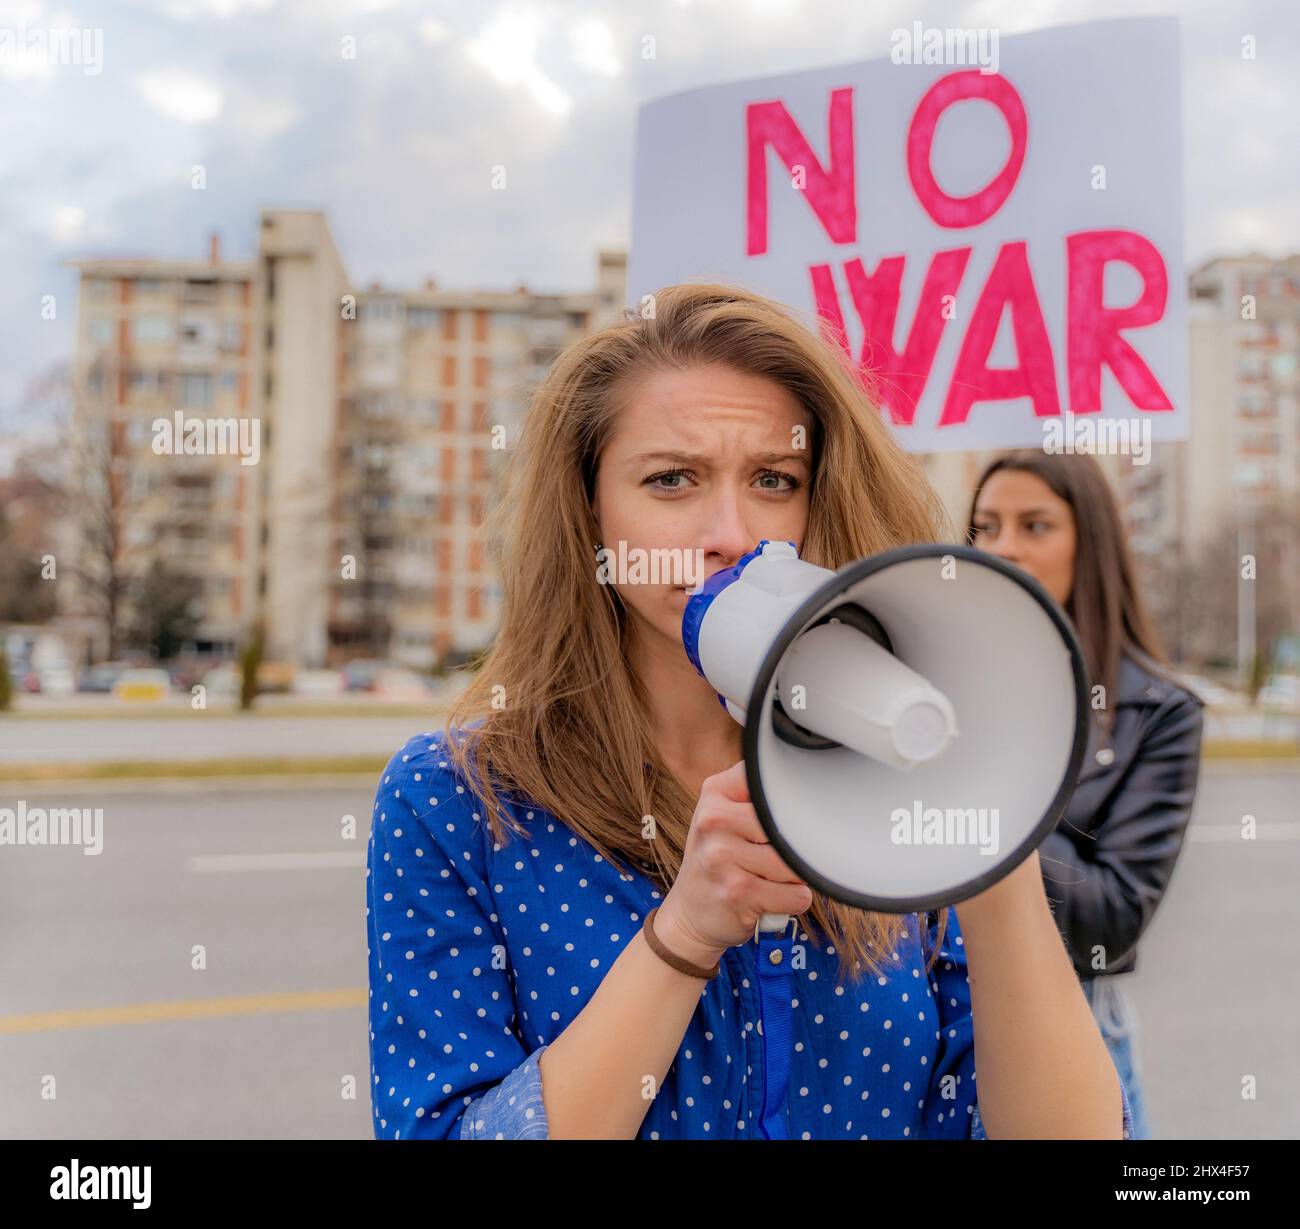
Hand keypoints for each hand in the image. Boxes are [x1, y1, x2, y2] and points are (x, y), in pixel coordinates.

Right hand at [653, 760, 813, 967]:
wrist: (688, 913)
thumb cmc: (718, 860)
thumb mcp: (724, 815)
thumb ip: (758, 795)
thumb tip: (812, 787)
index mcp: (716, 791)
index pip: (775, 780)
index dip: (793, 801)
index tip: (789, 814)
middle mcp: (714, 819)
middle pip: (790, 826)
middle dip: (794, 847)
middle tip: (771, 856)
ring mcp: (722, 856)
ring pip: (796, 863)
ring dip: (794, 878)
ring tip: (768, 878)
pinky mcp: (737, 891)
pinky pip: (797, 894)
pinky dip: (793, 901)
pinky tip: (769, 898)